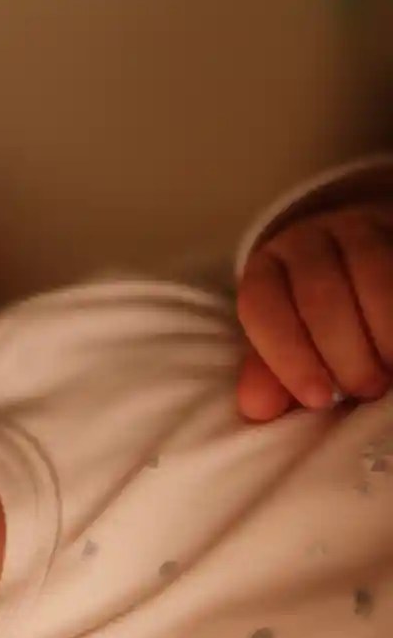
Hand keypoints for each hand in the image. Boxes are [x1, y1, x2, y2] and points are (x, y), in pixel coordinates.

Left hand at [236, 203, 392, 419]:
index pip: (263, 307)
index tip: (318, 398)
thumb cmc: (312, 309)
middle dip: (344, 352)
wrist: (351, 249)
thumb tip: (257, 408)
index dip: (288, 356)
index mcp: (266, 268)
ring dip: (386, 334)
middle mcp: (307, 241)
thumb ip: (271, 371)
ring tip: (392, 372)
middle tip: (366, 390)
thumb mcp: (287, 335)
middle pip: (320, 295)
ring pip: (373, 275)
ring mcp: (358, 228)